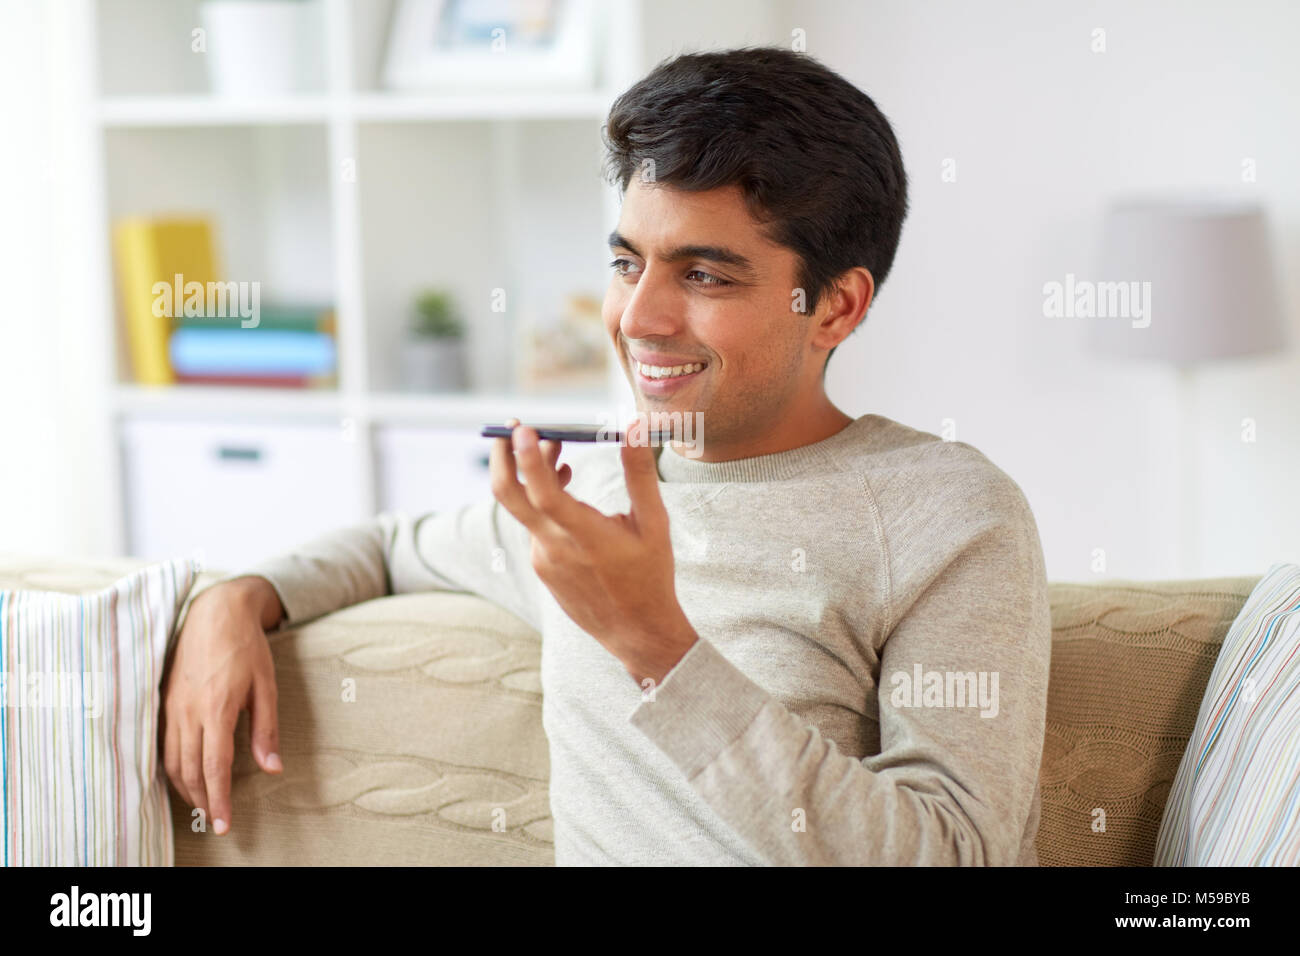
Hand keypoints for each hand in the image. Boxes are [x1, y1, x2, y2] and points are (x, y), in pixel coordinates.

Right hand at [160, 578, 283, 834]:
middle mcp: (189, 712)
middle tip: (216, 821)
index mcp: (217, 708)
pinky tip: (183, 776)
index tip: (225, 824)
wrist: (216, 612)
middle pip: (190, 770)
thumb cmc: (247, 647)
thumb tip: (273, 768)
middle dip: (203, 800)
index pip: (215, 767)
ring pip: (173, 760)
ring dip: (186, 787)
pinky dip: (172, 767)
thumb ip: (267, 730)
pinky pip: (164, 745)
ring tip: (202, 805)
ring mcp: (173, 707)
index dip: (220, 799)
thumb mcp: (266, 686)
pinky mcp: (165, 701)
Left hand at [489, 417, 697, 685]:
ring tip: (558, 450)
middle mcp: (554, 548)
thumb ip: (639, 474)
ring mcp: (543, 560)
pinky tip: (567, 486)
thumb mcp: (654, 524)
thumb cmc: (650, 576)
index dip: (529, 459)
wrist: (637, 633)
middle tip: (511, 427)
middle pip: (508, 496)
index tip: (526, 428)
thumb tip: (634, 427)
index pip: (544, 494)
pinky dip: (543, 501)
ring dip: (534, 475)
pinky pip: (534, 525)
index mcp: (584, 537)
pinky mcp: (542, 568)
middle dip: (502, 456)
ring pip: (525, 508)